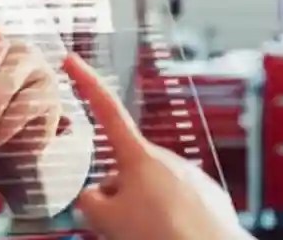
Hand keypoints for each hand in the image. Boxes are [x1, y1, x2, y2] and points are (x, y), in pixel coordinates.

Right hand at [62, 54, 249, 239]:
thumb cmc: (162, 236)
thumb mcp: (106, 220)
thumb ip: (89, 201)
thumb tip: (95, 197)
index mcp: (139, 157)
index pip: (106, 109)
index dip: (86, 82)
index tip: (73, 60)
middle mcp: (167, 159)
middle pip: (124, 169)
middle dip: (117, 191)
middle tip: (120, 223)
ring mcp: (190, 177)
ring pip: (150, 190)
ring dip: (143, 208)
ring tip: (151, 234)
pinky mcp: (209, 198)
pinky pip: (176, 203)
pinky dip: (169, 218)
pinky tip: (174, 235)